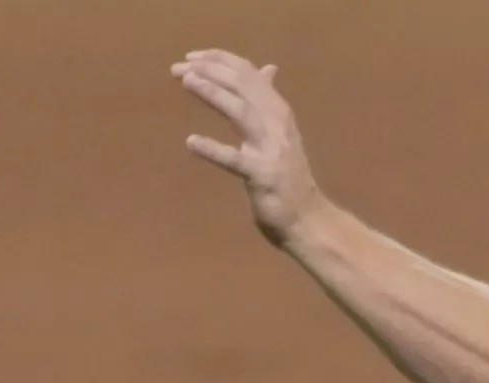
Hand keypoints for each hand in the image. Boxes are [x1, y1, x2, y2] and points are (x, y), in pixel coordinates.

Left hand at [173, 49, 324, 246]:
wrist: (309, 220)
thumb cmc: (288, 177)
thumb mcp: (279, 132)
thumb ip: (268, 101)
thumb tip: (268, 68)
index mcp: (279, 112)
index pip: (249, 74)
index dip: (220, 60)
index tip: (191, 56)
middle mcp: (278, 125)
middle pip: (244, 86)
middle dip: (211, 71)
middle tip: (179, 67)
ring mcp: (272, 151)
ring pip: (242, 112)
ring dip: (214, 93)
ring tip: (187, 81)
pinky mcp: (264, 178)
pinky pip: (236, 161)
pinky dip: (214, 150)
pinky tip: (191, 142)